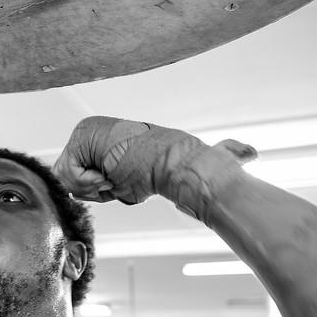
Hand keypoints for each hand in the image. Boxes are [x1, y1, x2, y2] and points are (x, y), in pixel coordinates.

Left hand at [54, 116, 255, 206]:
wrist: (185, 167)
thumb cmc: (173, 174)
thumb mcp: (151, 173)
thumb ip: (158, 166)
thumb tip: (249, 153)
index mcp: (105, 133)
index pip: (79, 175)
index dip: (100, 189)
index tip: (126, 179)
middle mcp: (92, 127)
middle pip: (68, 176)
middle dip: (94, 190)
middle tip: (123, 178)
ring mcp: (87, 130)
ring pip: (67, 178)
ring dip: (95, 189)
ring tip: (123, 176)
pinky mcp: (83, 138)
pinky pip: (70, 177)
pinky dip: (92, 185)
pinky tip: (115, 175)